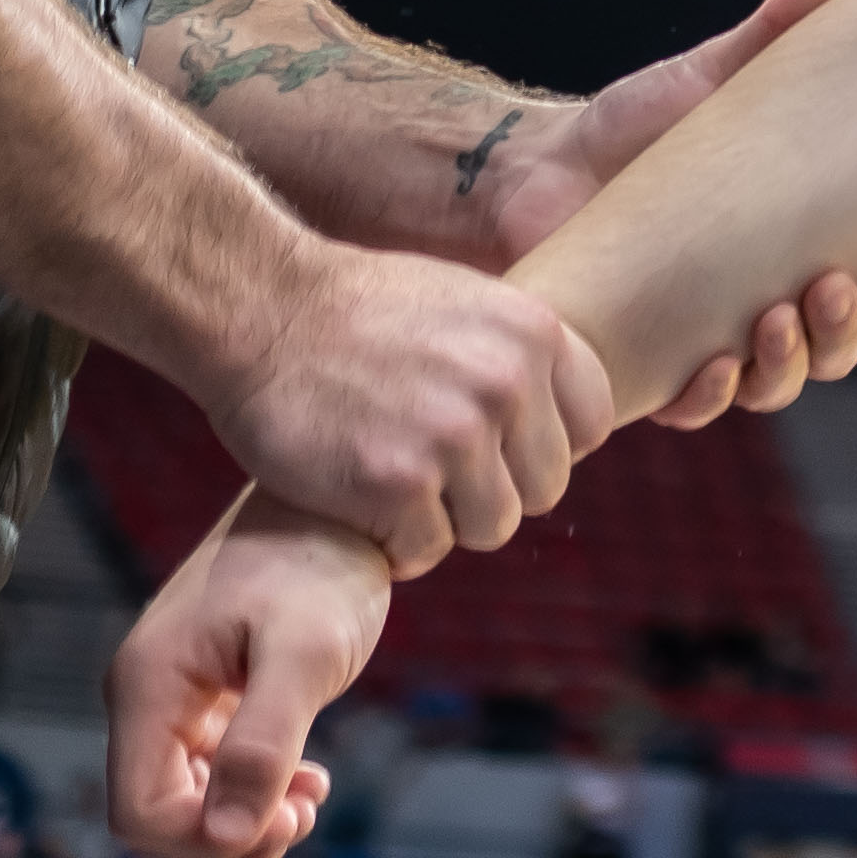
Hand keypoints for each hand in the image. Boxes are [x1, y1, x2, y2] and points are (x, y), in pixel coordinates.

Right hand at [109, 490, 387, 857]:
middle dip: (227, 842)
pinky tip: (306, 783)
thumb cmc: (321, 558)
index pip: (140, 815)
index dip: (207, 842)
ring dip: (243, 822)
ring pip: (184, 802)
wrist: (337, 500)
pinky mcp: (207, 693)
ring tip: (308, 801)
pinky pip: (210, 772)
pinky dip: (254, 793)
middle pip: (156, 820)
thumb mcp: (306, 653)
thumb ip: (263, 745)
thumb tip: (228, 837)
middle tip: (301, 817)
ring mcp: (174, 696)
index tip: (285, 820)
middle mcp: (146, 695)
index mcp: (149, 685)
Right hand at [205, 248, 610, 574]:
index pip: (592, 428)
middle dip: (492, 487)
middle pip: (545, 489)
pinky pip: (426, 551)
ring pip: (492, 528)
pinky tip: (357, 493)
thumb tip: (573, 430)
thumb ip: (523, 361)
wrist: (264, 308)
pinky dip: (391, 539)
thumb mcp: (470, 306)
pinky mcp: (399, 486)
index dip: (540, 445)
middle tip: (430, 462)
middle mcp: (508, 383)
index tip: (493, 441)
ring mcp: (455, 436)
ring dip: (443, 518)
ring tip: (392, 473)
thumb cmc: (363, 314)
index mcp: (536, 334)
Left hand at [475, 0, 856, 424]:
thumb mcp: (711, 75)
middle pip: (832, 349)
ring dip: (788, 367)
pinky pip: (689, 405)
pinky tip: (713, 366)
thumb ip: (780, 24)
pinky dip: (709, 395)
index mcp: (790, 244)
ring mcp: (703, 340)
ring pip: (772, 385)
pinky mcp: (642, 365)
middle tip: (832, 289)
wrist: (532, 172)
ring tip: (776, 320)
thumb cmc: (628, 126)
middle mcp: (756, 304)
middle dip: (846, 332)